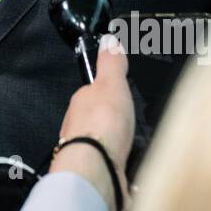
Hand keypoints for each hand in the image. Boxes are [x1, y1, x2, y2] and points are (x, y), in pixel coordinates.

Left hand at [49, 35, 134, 210]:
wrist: (97, 167)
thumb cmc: (100, 126)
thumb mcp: (111, 83)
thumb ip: (110, 63)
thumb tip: (109, 40)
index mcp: (81, 101)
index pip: (92, 92)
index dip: (107, 93)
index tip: (117, 94)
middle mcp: (79, 125)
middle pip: (97, 118)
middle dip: (110, 119)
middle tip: (128, 119)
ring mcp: (88, 149)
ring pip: (102, 141)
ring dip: (115, 141)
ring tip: (131, 141)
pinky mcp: (98, 170)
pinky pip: (110, 160)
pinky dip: (119, 159)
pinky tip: (129, 160)